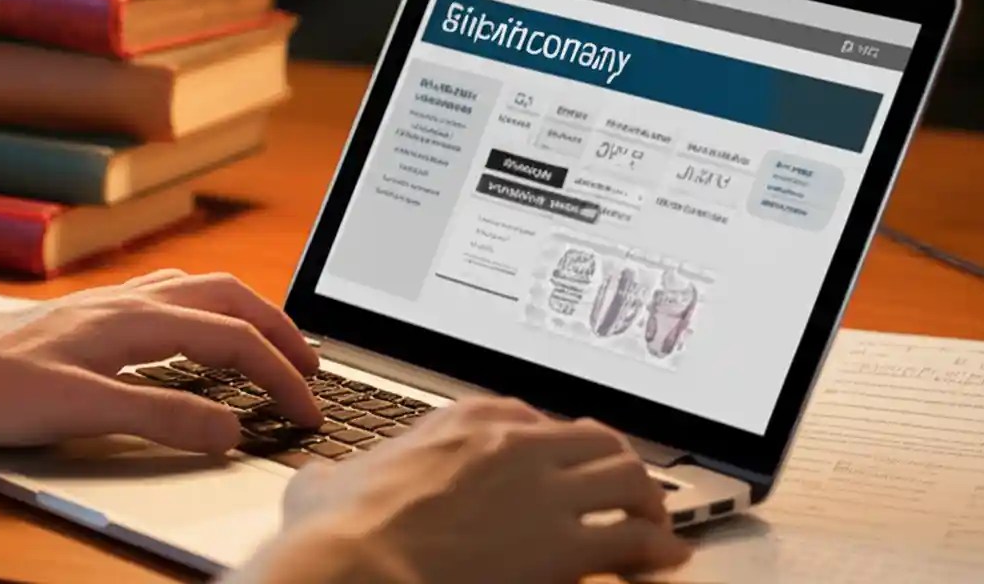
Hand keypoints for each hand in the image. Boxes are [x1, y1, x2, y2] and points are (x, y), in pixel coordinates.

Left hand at [0, 270, 320, 451]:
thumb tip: (233, 429)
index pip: (236, 340)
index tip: (308, 412)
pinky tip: (195, 335)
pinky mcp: (91, 315)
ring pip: (203, 290)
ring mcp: (110, 303)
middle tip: (311, 371)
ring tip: (270, 346)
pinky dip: (207, 312)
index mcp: (138, 319)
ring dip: (248, 314)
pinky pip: (171, 297)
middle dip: (281, 331)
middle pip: (232, 298)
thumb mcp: (82, 412)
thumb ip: (162, 418)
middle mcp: (131, 300)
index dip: (281, 376)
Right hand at [232, 397, 689, 583]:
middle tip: (623, 487)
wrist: (355, 568)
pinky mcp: (563, 544)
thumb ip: (336, 476)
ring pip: (626, 475)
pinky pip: (633, 537)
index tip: (558, 462)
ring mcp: (542, 489)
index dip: (551, 443)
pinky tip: (663, 559)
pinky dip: (656, 547)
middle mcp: (513, 443)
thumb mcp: (326, 484)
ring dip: (647, 499)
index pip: (529, 416)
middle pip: (593, 436)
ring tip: (654, 521)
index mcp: (462, 421)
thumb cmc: (339, 534)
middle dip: (615, 461)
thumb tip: (321, 481)